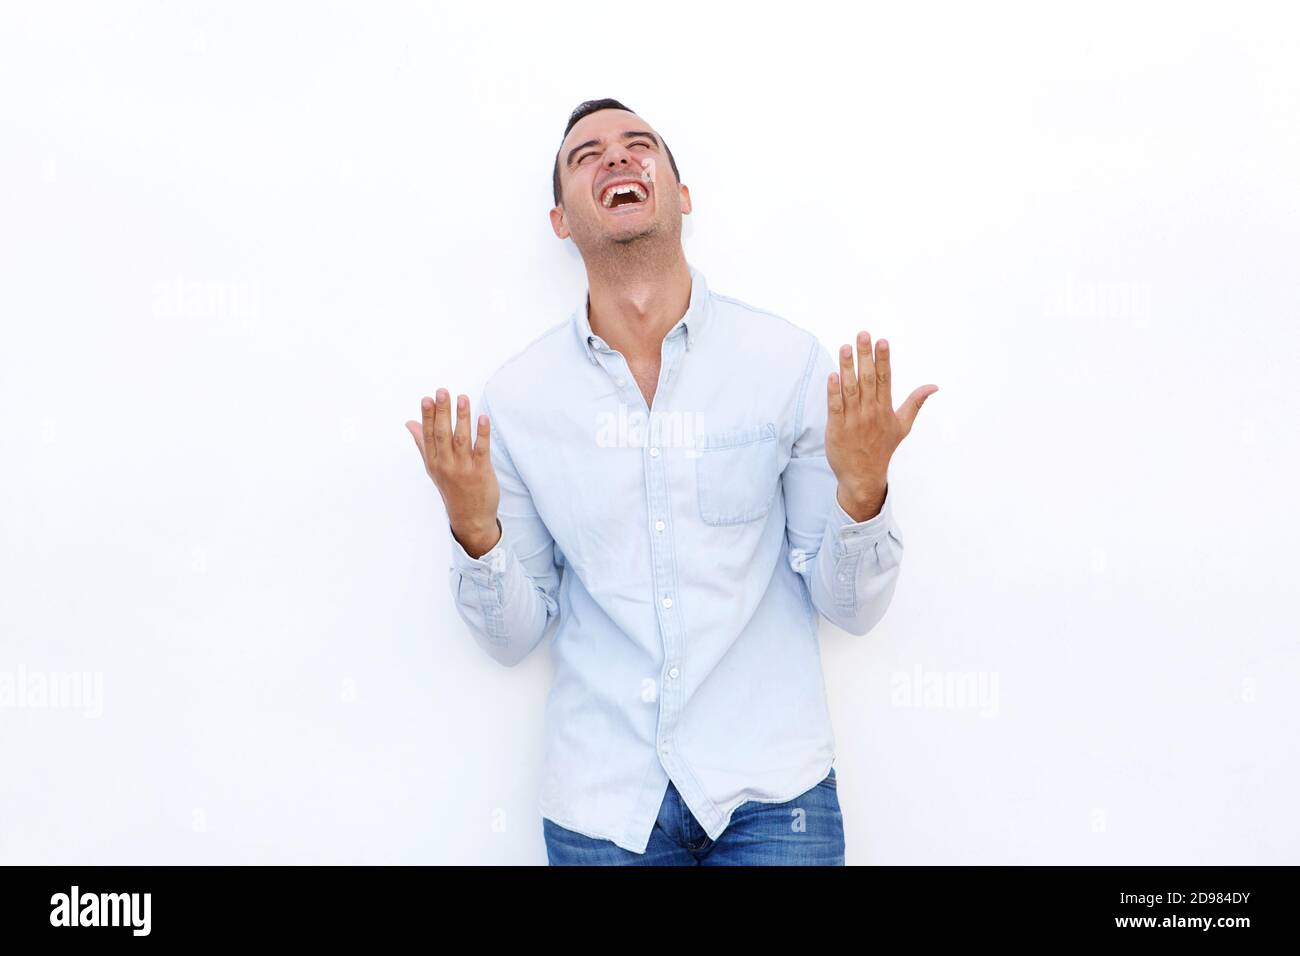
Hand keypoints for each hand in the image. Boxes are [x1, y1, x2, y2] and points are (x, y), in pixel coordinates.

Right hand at [405, 389, 500, 557]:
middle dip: (442, 412)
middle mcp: (446, 464)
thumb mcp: (434, 468)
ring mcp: (464, 468)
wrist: (470, 518)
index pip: (428, 435)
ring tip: (462, 398)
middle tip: (442, 392)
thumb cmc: (452, 489)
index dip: (428, 416)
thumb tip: (410, 423)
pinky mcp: (481, 472)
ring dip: (462, 418)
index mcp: (434, 462)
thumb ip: (423, 443)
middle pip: (442, 434)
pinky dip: (482, 433)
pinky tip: (483, 418)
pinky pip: (481, 449)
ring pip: (461, 439)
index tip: (427, 398)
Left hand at [826, 331, 936, 520]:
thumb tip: (934, 386)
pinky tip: (832, 375)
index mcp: (885, 409)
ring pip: (850, 390)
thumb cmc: (882, 448)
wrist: (863, 476)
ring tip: (846, 347)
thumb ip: (915, 403)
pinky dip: (833, 392)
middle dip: (865, 356)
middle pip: (867, 379)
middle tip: (862, 334)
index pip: (884, 379)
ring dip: (848, 368)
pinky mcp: (836, 429)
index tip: (882, 341)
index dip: (883, 359)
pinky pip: (835, 407)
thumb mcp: (902, 426)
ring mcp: (853, 420)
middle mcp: (870, 412)